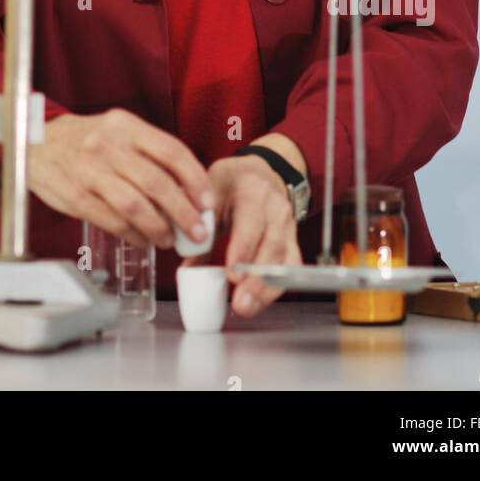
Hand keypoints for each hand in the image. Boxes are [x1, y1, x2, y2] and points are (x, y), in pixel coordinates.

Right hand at [27, 109, 214, 250]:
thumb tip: (188, 191)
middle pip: (156, 182)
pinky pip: (112, 221)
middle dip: (183, 212)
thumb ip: (149, 155)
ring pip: (134, 205)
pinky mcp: (74, 195)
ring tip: (170, 240)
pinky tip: (143, 240)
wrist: (38, 144)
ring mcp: (88, 170)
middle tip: (197, 232)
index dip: (195, 179)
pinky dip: (133, 235)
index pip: (170, 151)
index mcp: (125, 126)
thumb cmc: (87, 141)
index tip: (208, 203)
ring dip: (158, 228)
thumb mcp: (118, 133)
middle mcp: (107, 144)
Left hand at [181, 139, 303, 318]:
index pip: (250, 221)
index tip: (232, 273)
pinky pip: (290, 266)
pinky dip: (276, 287)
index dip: (243, 248)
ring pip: (284, 259)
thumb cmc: (231, 183)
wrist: (259, 173)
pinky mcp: (291, 240)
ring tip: (247, 307)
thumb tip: (187, 263)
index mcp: (251, 190)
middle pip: (271, 245)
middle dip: (255, 278)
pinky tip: (260, 301)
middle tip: (240, 302)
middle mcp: (274, 208)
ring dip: (266, 288)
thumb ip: (200, 223)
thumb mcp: (211, 190)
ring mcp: (287, 225)